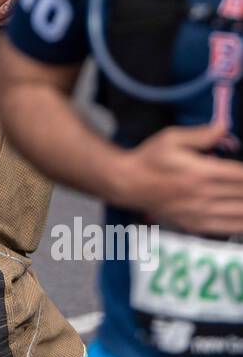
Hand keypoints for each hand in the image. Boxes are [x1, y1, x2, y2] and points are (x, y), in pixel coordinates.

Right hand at [111, 122, 242, 235]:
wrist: (126, 184)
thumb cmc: (149, 157)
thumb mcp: (171, 137)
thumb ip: (202, 134)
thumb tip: (225, 127)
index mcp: (202, 173)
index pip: (242, 175)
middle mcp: (204, 196)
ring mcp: (200, 214)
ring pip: (240, 215)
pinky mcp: (195, 226)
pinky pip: (227, 229)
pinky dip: (241, 225)